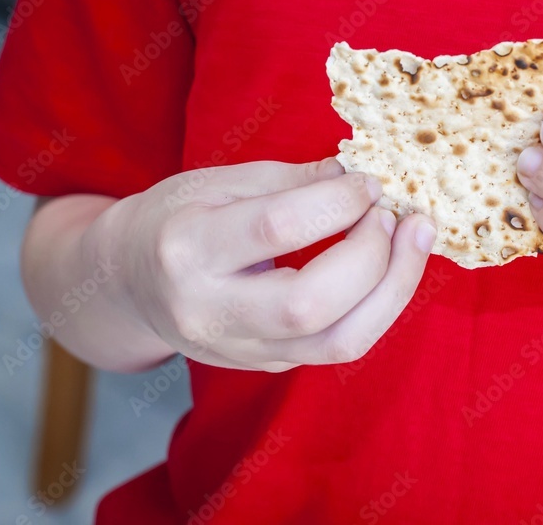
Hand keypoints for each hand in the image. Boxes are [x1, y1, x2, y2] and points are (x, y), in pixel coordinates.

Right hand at [83, 157, 436, 371]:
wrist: (126, 283)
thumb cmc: (175, 218)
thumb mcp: (217, 182)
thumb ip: (291, 181)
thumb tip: (359, 177)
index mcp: (185, 250)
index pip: (275, 228)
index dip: (337, 202)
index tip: (369, 180)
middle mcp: (209, 313)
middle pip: (311, 303)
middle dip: (371, 253)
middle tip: (393, 212)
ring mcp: (240, 351)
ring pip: (340, 341)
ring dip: (394, 288)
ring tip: (415, 238)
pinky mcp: (267, 365)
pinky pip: (341, 345)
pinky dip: (379, 304)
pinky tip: (392, 266)